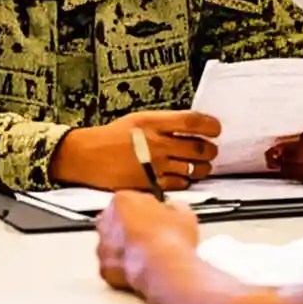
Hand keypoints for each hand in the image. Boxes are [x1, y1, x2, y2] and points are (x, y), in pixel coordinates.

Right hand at [50, 111, 221, 190]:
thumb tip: (189, 127)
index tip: (216, 129)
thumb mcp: (138, 120)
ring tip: (201, 165)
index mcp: (153, 122)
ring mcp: (154, 164)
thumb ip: (163, 124)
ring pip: (193, 168)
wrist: (86, 156)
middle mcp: (156, 142)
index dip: (210, 125)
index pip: (192, 121)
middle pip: (198, 146)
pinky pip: (179, 184)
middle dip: (210, 150)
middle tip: (210, 150)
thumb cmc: (110, 137)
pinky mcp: (150, 183)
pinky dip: (185, 181)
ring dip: (202, 167)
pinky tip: (182, 176)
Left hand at [97, 191, 199, 291]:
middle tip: (152, 236)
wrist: (163, 266)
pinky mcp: (106, 269)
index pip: (132, 200)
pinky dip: (125, 269)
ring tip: (149, 256)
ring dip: (127, 249)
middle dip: (132, 228)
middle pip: (118, 221)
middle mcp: (107, 221)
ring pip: (114, 245)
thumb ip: (174, 208)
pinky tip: (142, 270)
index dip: (147, 209)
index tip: (157, 216)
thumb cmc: (171, 237)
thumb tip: (175, 209)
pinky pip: (115, 266)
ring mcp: (103, 246)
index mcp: (122, 200)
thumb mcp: (183, 213)